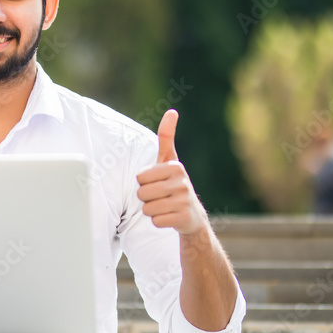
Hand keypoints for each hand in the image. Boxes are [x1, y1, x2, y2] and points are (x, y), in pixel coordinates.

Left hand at [135, 110, 209, 237]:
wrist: (192, 216)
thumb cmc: (174, 184)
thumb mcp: (169, 160)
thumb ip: (166, 136)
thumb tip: (172, 111)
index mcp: (176, 167)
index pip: (140, 177)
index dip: (143, 182)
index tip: (157, 181)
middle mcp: (183, 182)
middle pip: (142, 193)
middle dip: (146, 197)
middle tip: (160, 196)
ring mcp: (185, 201)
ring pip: (147, 208)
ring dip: (151, 210)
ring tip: (164, 206)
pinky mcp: (184, 219)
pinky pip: (155, 221)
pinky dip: (158, 221)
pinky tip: (169, 217)